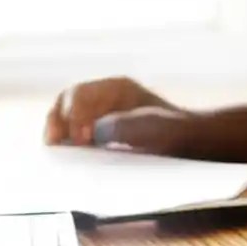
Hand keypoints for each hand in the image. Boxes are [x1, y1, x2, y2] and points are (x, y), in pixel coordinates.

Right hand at [44, 77, 192, 153]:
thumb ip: (124, 126)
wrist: (193, 144)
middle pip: (67, 102)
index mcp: (116, 89)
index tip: (80, 139)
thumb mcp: (155, 127)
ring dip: (57, 131)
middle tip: (53, 143)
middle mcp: (103, 98)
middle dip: (58, 121)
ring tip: (54, 150)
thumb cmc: (178, 133)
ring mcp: (98, 115)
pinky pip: (72, 134)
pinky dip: (65, 143)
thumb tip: (94, 132)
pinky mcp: (97, 135)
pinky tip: (64, 157)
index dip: (74, 115)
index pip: (81, 94)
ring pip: (64, 117)